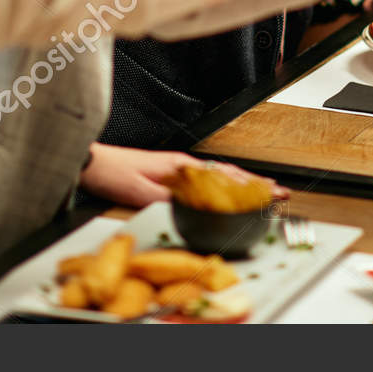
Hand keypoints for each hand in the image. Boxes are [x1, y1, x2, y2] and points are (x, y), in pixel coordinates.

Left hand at [79, 146, 287, 208]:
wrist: (92, 163)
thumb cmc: (114, 174)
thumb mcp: (141, 191)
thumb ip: (170, 199)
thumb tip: (196, 209)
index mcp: (182, 166)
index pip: (225, 176)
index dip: (251, 186)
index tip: (273, 192)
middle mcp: (185, 165)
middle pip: (229, 173)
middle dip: (256, 183)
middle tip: (280, 194)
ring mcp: (179, 168)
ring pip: (220, 174)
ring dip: (244, 183)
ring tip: (264, 190)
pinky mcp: (171, 173)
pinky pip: (207, 178)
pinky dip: (225, 184)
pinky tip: (229, 190)